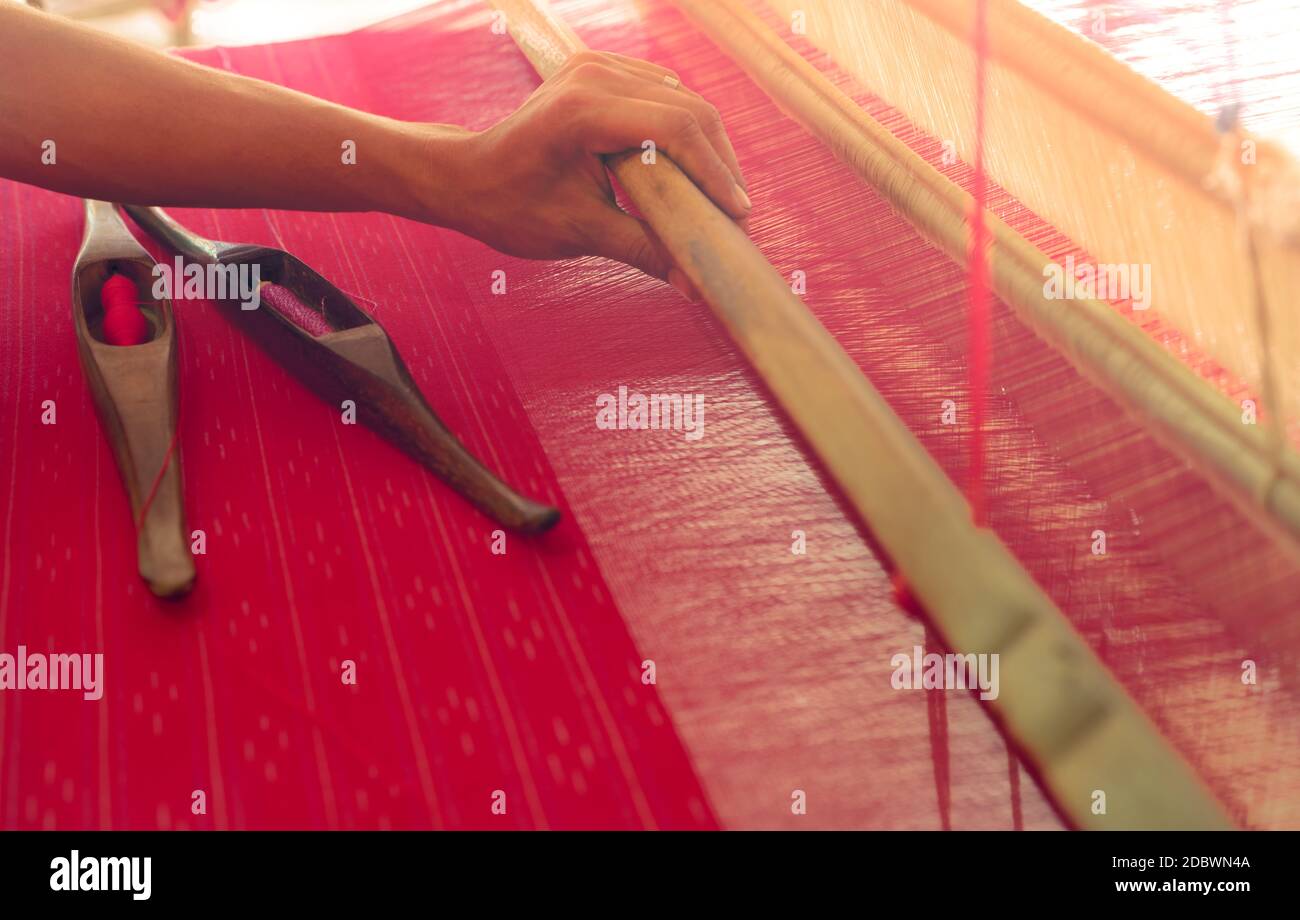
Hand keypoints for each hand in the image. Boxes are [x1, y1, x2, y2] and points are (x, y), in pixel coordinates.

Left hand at [430, 51, 750, 299]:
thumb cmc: (510, 206)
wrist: (467, 176)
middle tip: (737, 213)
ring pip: (681, 98)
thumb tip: (693, 283)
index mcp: (582, 110)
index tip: (738, 214)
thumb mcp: (579, 233)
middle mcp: (593, 76)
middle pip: (688, 108)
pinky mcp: (601, 71)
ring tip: (723, 196)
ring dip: (708, 147)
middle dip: (720, 162)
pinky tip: (697, 169)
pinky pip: (662, 94)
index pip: (673, 129)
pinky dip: (685, 131)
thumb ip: (641, 250)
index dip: (715, 172)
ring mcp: (597, 67)